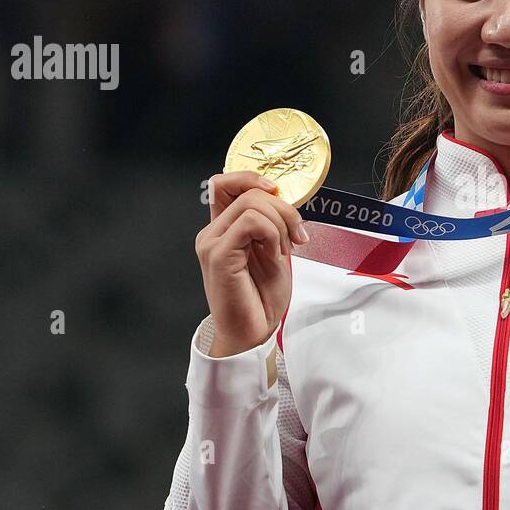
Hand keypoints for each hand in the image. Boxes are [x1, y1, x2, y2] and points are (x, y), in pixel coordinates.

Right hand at [195, 171, 310, 356]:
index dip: (251, 177)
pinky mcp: (218, 255)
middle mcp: (212, 232)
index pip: (225, 183)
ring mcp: (211, 243)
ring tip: (283, 250)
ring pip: (252, 203)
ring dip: (280, 223)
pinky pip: (250, 223)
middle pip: (249, 191)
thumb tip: (281, 198)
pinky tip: (275, 255)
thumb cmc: (261, 297)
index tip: (277, 192)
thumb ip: (271, 224)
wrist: (253, 332)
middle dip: (284, 209)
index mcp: (223, 229)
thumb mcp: (273, 250)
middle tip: (297, 237)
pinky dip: (272, 234)